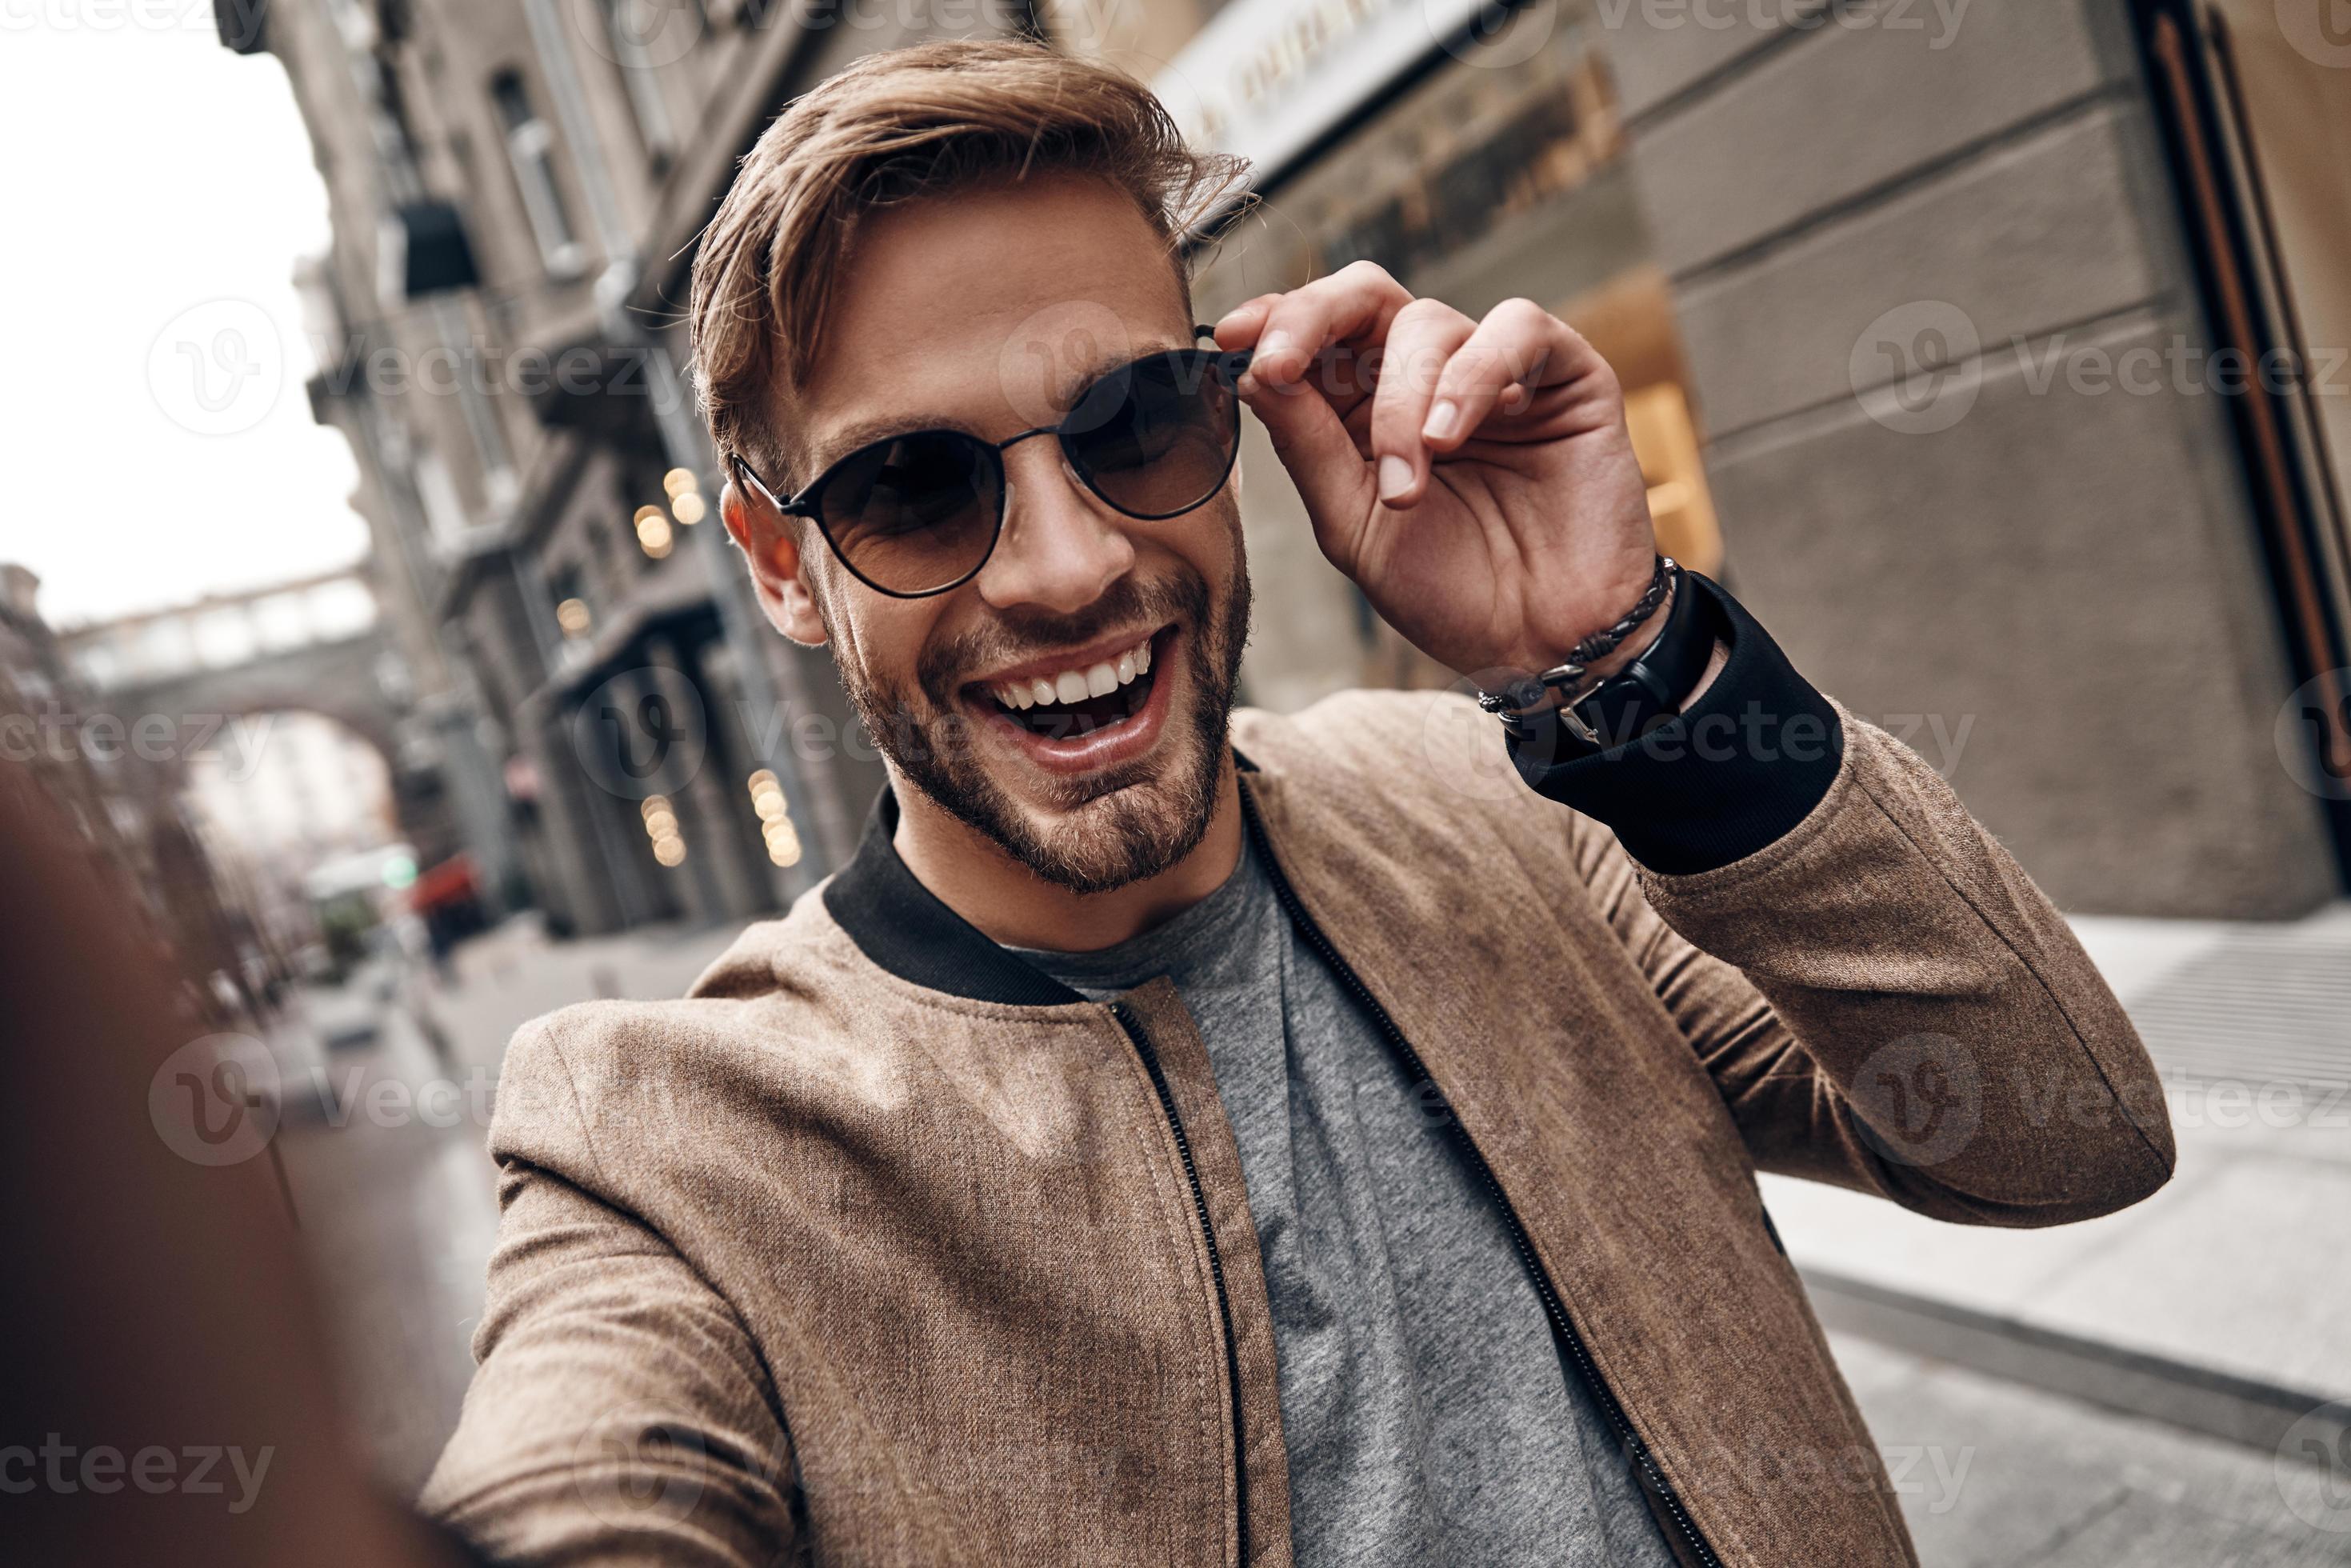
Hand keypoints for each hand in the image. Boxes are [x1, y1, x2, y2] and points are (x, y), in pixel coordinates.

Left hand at [1214, 262, 1659, 683]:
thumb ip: (1308, 446)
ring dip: (1401, 401)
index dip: (1275, 320)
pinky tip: (1457, 434)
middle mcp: (1427, 379)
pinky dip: (1476, 373)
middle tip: (1283, 362)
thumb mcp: (1354, 526)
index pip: (1316, 334)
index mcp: (1365, 411)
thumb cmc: (1450, 592)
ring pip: (1428, 321)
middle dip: (1312, 317)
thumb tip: (1254, 368)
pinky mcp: (1564, 374)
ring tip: (1408, 484)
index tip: (1235, 338)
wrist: (1545, 644)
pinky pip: (1516, 328)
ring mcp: (1496, 372)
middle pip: (1364, 295)